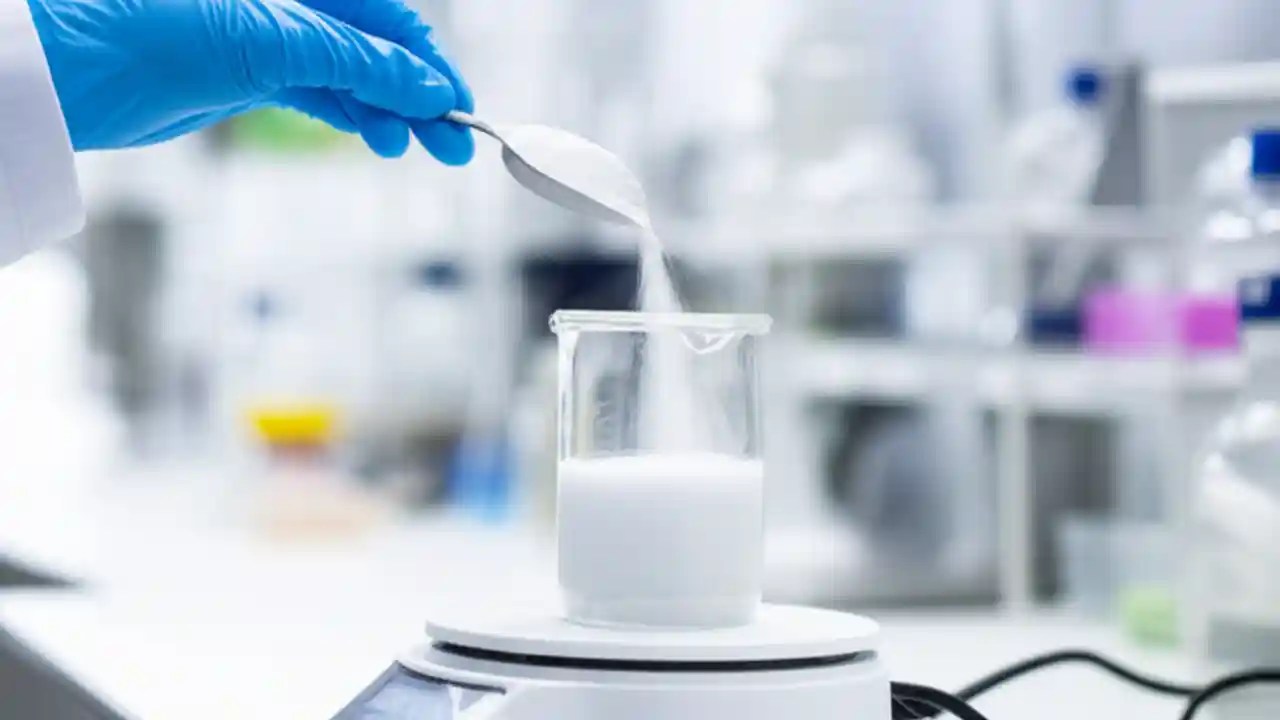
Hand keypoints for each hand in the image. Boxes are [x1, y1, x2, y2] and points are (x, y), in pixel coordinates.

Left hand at [25, 0, 474, 162]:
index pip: (387, 17)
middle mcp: (291, 5)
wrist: (70, 70)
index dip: (427, 61)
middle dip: (417, 94)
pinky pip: (321, 97)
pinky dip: (354, 119)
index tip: (458, 105)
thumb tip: (425, 86)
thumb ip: (356, 61)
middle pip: (376, 49)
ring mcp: (270, 42)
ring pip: (352, 79)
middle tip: (452, 143)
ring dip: (390, 114)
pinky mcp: (249, 79)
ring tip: (417, 149)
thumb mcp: (272, 39)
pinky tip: (381, 139)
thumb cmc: (150, 24)